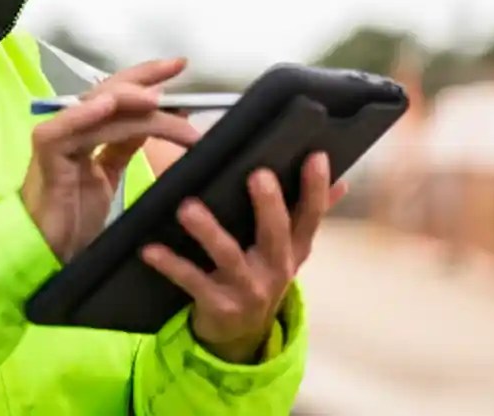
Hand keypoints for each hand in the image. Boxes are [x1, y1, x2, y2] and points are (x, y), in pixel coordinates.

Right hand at [22, 59, 200, 262]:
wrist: (47, 252)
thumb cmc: (73, 218)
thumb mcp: (108, 175)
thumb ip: (125, 146)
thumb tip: (161, 116)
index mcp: (86, 131)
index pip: (119, 95)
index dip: (148, 78)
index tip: (179, 66)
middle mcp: (72, 128)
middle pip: (109, 92)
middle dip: (144, 79)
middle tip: (177, 70)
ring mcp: (58, 139)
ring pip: (97, 110)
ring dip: (131, 104)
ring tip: (159, 101)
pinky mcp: (46, 156)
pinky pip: (63, 129)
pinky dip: (84, 115)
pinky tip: (108, 106)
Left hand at [140, 152, 348, 362]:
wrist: (240, 335)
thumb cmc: (260, 274)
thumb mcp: (288, 251)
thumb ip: (309, 215)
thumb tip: (343, 182)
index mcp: (294, 250)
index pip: (311, 216)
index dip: (316, 188)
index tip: (316, 156)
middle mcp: (277, 269)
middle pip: (275, 233)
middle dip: (269, 205)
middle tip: (257, 175)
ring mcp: (248, 289)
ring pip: (229, 256)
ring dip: (208, 231)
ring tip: (187, 207)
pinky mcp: (218, 305)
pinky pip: (192, 281)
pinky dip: (170, 265)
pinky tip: (150, 249)